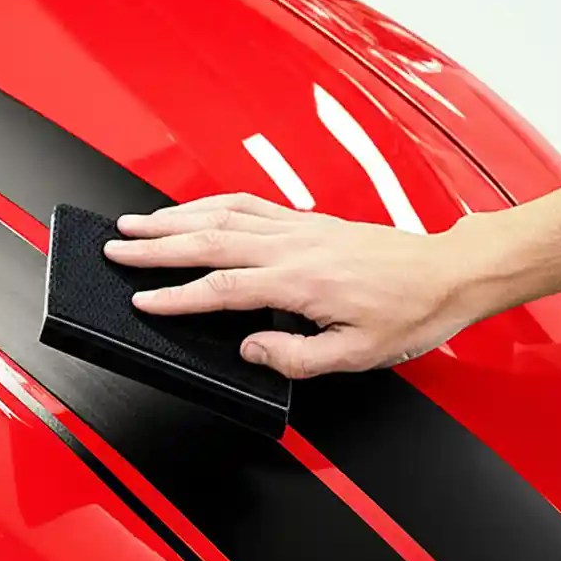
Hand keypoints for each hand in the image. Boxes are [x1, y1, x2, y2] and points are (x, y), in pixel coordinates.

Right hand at [103, 193, 493, 378]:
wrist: (445, 273)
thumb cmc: (407, 312)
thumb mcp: (355, 356)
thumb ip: (296, 356)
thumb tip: (249, 350)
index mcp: (301, 281)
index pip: (222, 289)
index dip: (176, 296)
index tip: (142, 299)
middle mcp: (293, 246)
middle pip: (209, 240)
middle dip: (156, 245)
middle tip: (115, 248)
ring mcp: (298, 226)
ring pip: (222, 215)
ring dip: (174, 218)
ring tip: (136, 224)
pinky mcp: (305, 219)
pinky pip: (247, 204)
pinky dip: (210, 204)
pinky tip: (190, 210)